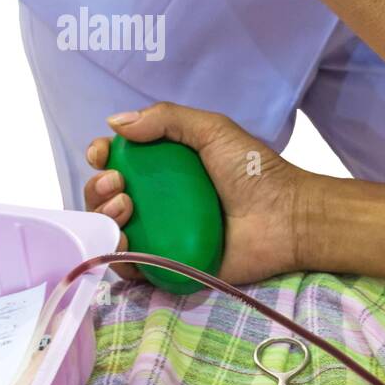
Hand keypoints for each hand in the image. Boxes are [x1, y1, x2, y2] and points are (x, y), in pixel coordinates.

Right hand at [83, 102, 312, 284]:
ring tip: (124, 207)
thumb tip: (115, 121)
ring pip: (111, 231)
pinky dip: (117, 254)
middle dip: (98, 188)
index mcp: (166, 168)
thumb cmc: (255, 172)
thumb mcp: (213, 130)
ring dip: (102, 218)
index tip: (103, 154)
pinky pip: (132, 266)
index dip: (103, 158)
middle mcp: (159, 201)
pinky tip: (124, 239)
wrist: (287, 218)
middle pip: (106, 196)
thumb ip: (168, 118)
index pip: (118, 162)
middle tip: (120, 184)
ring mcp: (163, 235)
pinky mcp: (170, 265)